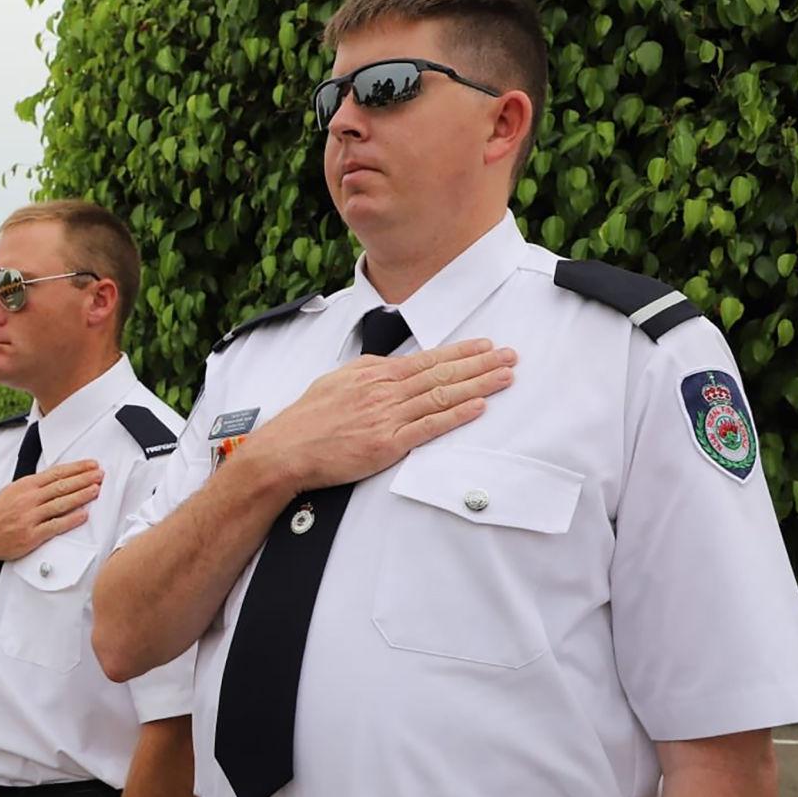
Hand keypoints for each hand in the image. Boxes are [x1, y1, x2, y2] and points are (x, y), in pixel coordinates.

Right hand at [0, 461, 103, 562]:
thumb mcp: (13, 491)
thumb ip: (34, 486)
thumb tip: (57, 478)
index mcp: (26, 486)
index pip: (56, 473)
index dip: (76, 468)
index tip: (91, 465)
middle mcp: (28, 499)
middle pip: (62, 486)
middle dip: (84, 479)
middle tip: (99, 474)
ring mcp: (30, 517)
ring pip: (61, 504)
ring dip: (81, 496)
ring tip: (96, 490)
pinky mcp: (31, 535)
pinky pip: (55, 526)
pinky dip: (71, 520)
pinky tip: (83, 515)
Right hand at [239, 339, 517, 493]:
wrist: (285, 450)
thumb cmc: (308, 419)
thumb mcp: (336, 382)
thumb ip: (367, 372)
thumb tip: (389, 366)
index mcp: (374, 374)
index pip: (427, 359)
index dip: (460, 352)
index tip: (486, 346)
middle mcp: (384, 391)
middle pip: (441, 373)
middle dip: (480, 364)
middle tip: (512, 356)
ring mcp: (387, 417)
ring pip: (441, 396)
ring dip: (477, 385)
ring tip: (505, 378)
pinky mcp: (386, 444)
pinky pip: (428, 427)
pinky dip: (455, 416)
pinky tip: (478, 408)